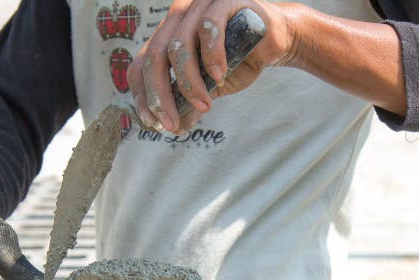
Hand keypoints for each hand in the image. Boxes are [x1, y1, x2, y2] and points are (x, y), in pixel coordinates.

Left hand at [128, 0, 295, 132]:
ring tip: (205, 106)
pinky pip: (208, 27)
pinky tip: (220, 77)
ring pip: (178, 46)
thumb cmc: (240, 60)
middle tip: (172, 123)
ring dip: (190, 83)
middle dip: (161, 96)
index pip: (142, 63)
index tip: (152, 123)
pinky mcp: (223, 1)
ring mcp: (198, 5)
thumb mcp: (211, 87)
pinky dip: (211, 57)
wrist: (276, 40)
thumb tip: (175, 128)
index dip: (142, 94)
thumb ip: (190, 101)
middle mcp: (178, 18)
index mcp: (168, 35)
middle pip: (155, 58)